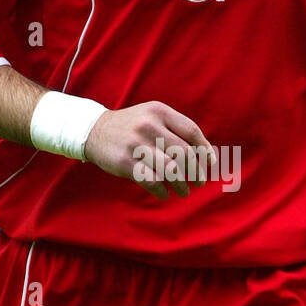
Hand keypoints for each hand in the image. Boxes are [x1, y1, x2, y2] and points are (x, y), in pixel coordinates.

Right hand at [84, 101, 216, 200]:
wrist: (94, 130)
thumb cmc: (132, 127)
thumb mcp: (152, 117)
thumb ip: (175, 129)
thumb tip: (204, 154)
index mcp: (160, 112)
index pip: (191, 130)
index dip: (205, 149)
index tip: (211, 163)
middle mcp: (149, 125)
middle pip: (183, 153)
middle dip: (196, 171)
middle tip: (199, 182)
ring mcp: (136, 144)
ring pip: (170, 169)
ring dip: (181, 184)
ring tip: (184, 191)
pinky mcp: (125, 162)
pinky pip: (152, 181)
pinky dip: (162, 191)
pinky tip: (164, 193)